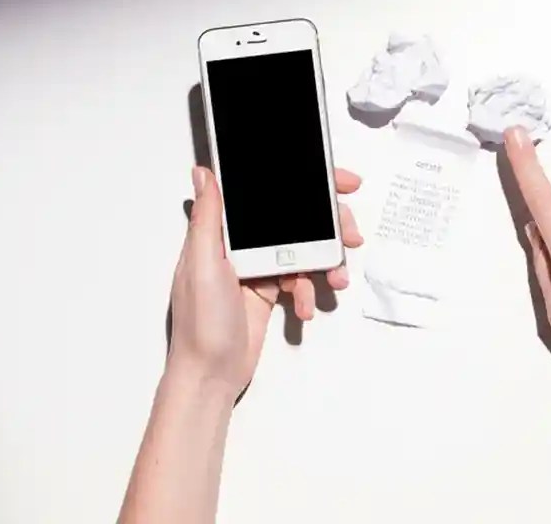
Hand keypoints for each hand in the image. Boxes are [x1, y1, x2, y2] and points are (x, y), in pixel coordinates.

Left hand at [166, 166, 362, 397]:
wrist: (210, 376)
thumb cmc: (200, 325)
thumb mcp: (203, 265)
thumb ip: (209, 218)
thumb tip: (204, 173)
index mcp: (221, 233)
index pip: (263, 195)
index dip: (300, 182)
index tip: (334, 181)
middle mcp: (240, 246)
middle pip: (292, 220)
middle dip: (326, 225)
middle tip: (350, 235)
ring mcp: (257, 268)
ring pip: (301, 250)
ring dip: (325, 262)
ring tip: (337, 277)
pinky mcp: (269, 291)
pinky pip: (299, 280)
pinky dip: (309, 291)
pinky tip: (306, 306)